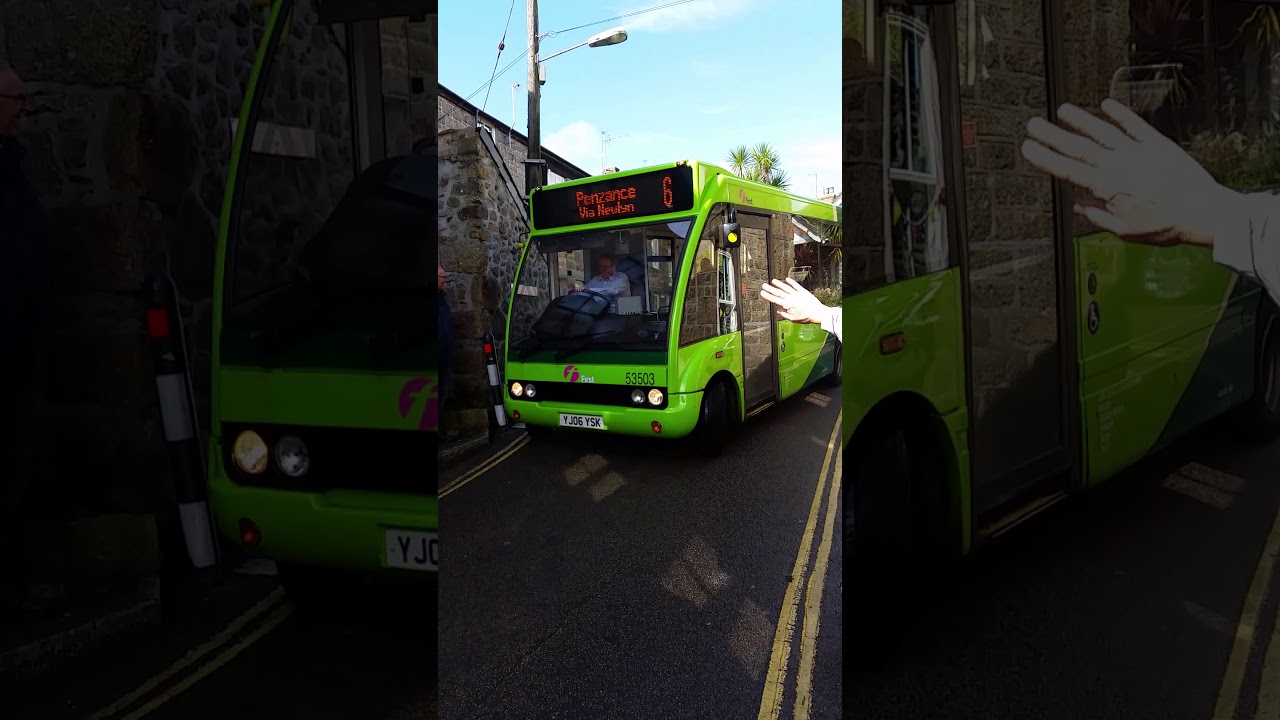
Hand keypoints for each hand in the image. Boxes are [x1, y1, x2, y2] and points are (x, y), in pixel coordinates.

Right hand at [760, 278, 824, 323]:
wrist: (817, 313)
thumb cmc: (806, 317)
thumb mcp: (793, 319)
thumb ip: (785, 314)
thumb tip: (778, 311)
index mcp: (787, 305)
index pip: (775, 300)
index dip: (768, 296)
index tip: (762, 293)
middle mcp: (791, 298)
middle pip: (778, 292)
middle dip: (770, 289)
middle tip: (764, 285)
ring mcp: (797, 294)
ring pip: (786, 288)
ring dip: (779, 284)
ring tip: (773, 281)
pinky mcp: (803, 291)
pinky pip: (796, 285)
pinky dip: (791, 282)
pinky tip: (787, 279)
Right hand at [1021, 99, 1235, 246]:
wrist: (1203, 213)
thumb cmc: (1167, 225)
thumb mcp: (1125, 230)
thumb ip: (1099, 217)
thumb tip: (1080, 207)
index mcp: (1108, 188)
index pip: (1068, 171)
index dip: (1046, 158)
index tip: (1029, 149)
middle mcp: (1119, 165)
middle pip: (1079, 147)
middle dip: (1053, 135)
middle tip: (1034, 124)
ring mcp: (1138, 152)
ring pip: (1103, 132)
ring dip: (1081, 120)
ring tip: (1063, 110)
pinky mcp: (1157, 145)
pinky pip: (1135, 125)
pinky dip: (1120, 113)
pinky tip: (1106, 105)